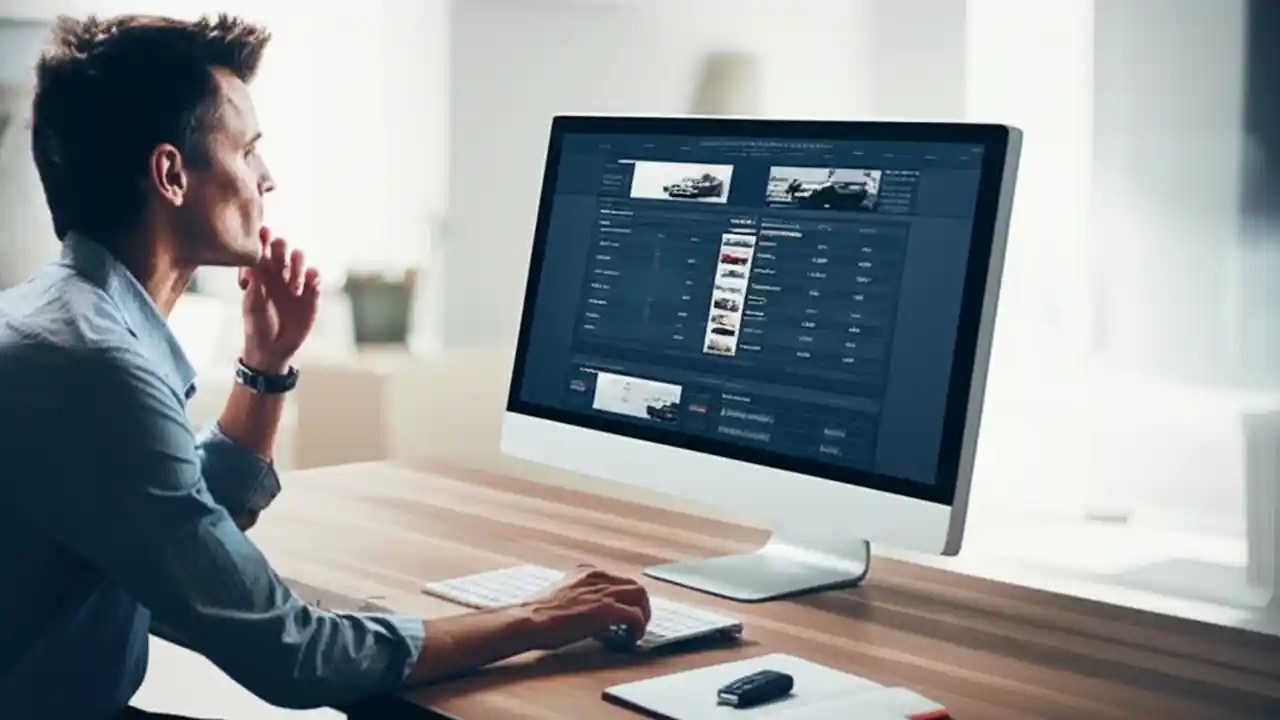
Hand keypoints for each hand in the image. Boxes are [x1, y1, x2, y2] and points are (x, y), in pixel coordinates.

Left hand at [239, 227, 319, 373]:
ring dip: (297, 266)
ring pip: (299, 258)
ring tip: (294, 288)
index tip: (264, 231)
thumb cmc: (257, 328)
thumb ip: (254, 285)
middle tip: (279, 256)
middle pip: (281, 246)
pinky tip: (309, 285)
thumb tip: (251, 263)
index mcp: (258, 273)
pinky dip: (314, 275)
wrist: (275, 349)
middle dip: (281, 247)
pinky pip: (316, 275)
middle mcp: (276, 273)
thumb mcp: (252, 307)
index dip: (262, 237)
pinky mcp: (311, 292)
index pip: (260, 247)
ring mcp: (295, 281)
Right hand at [523, 565, 650, 650]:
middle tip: (634, 623)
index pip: (618, 580)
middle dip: (639, 605)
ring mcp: (604, 592)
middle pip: (634, 586)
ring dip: (642, 615)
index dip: (623, 598)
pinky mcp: (607, 610)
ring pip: (640, 596)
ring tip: (635, 631)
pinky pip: (635, 617)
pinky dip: (637, 629)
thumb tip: (589, 611)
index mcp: (587, 572)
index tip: (622, 612)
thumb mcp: (561, 592)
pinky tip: (629, 639)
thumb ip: (578, 594)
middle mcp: (599, 577)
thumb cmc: (537, 612)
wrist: (529, 620)